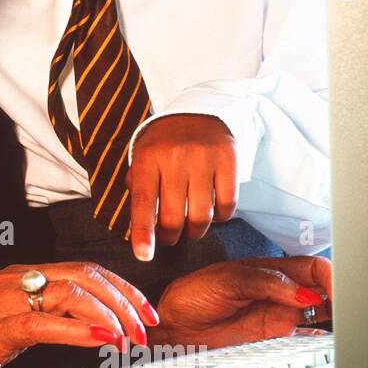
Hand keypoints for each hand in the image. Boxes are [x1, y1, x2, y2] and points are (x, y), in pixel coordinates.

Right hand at [0, 263, 158, 367]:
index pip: (85, 270)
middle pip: (84, 277)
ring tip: (124, 337)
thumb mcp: (22, 317)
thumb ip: (56, 312)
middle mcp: (18, 280)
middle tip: (141, 328)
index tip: (143, 310)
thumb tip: (99, 321)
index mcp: (25, 274)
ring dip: (107, 316)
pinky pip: (44, 323)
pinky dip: (77, 330)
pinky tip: (98, 338)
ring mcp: (6, 302)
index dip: (121, 289)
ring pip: (69, 294)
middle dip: (122, 301)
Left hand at [127, 114, 237, 261]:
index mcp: (147, 159)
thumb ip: (138, 189)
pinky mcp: (229, 159)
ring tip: (190, 229)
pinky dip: (220, 218)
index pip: (144, 203)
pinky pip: (227, 204)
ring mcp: (203, 158)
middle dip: (171, 237)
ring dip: (195, 232)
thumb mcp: (142, 158)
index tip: (143, 256)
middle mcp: (175, 158)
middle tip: (170, 238)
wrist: (197, 111)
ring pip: (202, 216)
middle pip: (174, 217)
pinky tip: (213, 213)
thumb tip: (139, 226)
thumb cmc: (164, 144)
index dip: (143, 233)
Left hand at [154, 255, 331, 349]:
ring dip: (335, 316)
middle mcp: (280, 290)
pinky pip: (305, 334)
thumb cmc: (193, 295)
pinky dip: (320, 336)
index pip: (314, 268)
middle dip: (341, 295)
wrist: (174, 325)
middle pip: (324, 289)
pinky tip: (327, 337)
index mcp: (271, 269)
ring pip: (320, 311)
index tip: (339, 289)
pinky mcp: (273, 335)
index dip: (332, 276)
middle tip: (349, 308)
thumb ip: (268, 284)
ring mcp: (279, 312)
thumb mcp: (228, 280)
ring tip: (345, 322)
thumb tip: (303, 293)